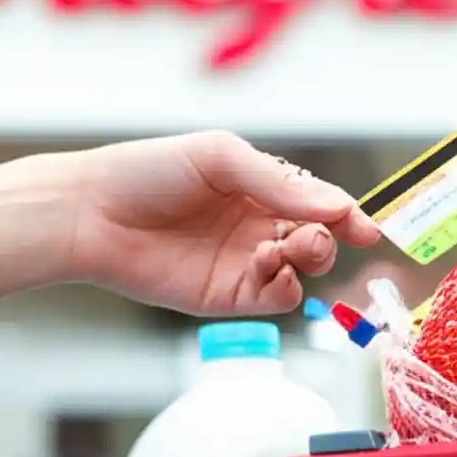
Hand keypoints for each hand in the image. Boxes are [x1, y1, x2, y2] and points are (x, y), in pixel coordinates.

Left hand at [66, 131, 379, 314]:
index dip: (346, 214)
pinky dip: (283, 286)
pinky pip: (275, 297)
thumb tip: (336, 205)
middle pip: (318, 238)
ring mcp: (245, 262)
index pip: (318, 202)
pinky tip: (266, 266)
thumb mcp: (220, 158)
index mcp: (260, 187)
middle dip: (327, 238)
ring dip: (307, 260)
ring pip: (301, 270)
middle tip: (316, 236)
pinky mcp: (228, 296)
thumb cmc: (148, 172)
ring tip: (287, 248)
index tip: (365, 227)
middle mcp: (258, 225)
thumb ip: (279, 182)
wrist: (91, 214)